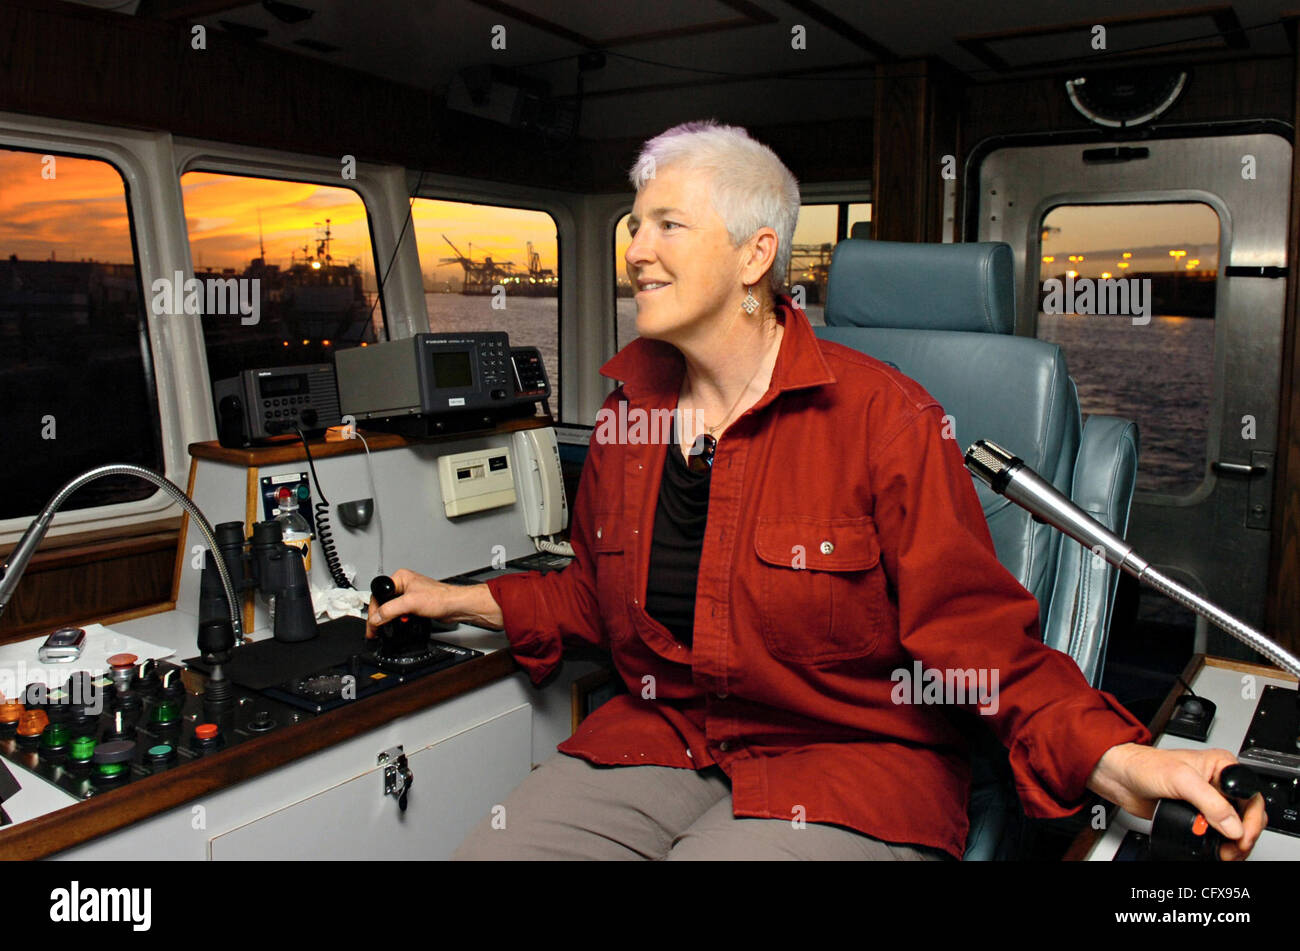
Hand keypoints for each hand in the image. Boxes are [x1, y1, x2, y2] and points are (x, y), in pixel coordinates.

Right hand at [365, 568, 460, 638]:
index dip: (373, 610)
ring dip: (388, 620)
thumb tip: (376, 618)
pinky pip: (399, 614)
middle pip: (383, 602)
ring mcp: (409, 595)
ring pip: (391, 609)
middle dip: (379, 617)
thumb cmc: (441, 598)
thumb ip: (390, 610)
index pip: (378, 594)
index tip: (371, 623)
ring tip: (385, 630)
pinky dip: (397, 621)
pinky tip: (399, 626)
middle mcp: (404, 585)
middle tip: (375, 630)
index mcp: (400, 578)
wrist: (455, 606)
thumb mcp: (410, 603)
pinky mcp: (414, 605)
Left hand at [1087, 743, 1266, 859]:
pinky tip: (1215, 848)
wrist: (1121, 778)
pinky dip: (1221, 843)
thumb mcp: (1181, 779)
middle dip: (1244, 835)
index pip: (1251, 795)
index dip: (1252, 818)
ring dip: (1234, 843)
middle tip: (1233, 849)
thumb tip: (1233, 826)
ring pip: (1235, 826)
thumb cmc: (1144, 766)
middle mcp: (1218, 782)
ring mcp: (1209, 800)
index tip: (1242, 835)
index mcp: (1222, 765)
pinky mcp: (1198, 814)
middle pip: (1248, 814)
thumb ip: (1210, 802)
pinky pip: (1218, 832)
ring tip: (1225, 852)